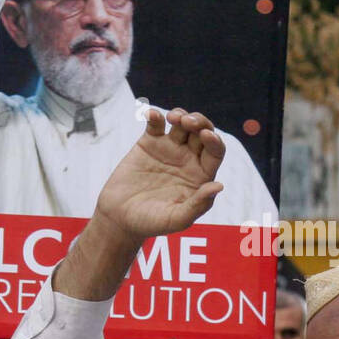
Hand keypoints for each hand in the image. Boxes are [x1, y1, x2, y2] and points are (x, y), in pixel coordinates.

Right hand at [93, 109, 225, 240]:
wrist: (119, 218)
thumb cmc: (151, 223)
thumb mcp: (176, 219)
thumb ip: (198, 204)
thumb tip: (219, 186)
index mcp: (201, 176)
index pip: (215, 152)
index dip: (214, 141)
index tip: (206, 135)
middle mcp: (188, 159)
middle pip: (202, 132)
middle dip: (200, 122)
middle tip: (188, 123)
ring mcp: (169, 149)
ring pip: (182, 123)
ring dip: (181, 115)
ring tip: (173, 119)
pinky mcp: (149, 143)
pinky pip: (156, 124)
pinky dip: (155, 115)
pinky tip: (152, 115)